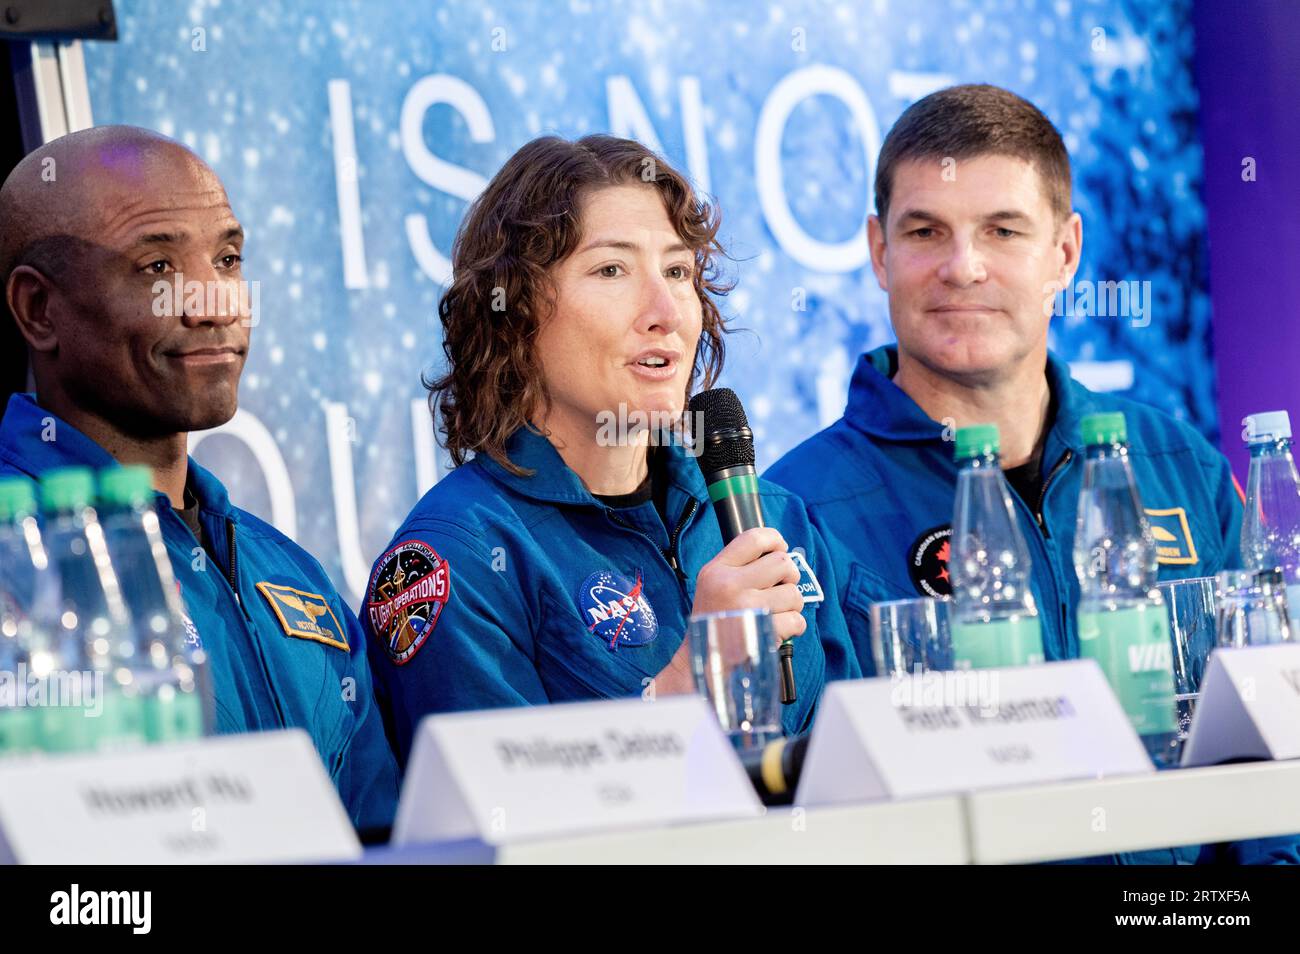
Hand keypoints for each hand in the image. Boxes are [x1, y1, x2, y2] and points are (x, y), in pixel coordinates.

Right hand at [690, 527, 805, 641]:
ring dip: (791, 605)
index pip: (754, 538)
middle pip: (783, 562)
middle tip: (778, 589)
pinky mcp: (762, 631)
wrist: (704, 662)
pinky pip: (797, 620)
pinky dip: (793, 626)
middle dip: (788, 577)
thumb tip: (780, 551)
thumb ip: (739, 565)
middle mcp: (730, 585)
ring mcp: (747, 608)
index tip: (780, 548)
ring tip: (774, 613)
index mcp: (716, 570)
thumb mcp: (712, 584)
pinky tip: (777, 629)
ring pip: (794, 593)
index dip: (774, 539)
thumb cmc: (715, 620)